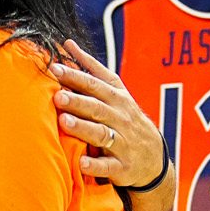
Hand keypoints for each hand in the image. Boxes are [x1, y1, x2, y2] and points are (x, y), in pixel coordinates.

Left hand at [53, 45, 164, 186]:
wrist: (154, 160)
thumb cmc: (126, 120)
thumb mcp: (116, 93)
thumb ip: (92, 70)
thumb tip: (67, 43)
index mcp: (117, 99)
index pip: (96, 84)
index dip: (76, 75)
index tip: (56, 68)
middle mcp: (121, 119)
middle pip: (97, 107)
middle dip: (77, 101)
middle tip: (57, 95)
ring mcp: (123, 143)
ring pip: (101, 134)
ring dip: (82, 128)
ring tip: (64, 122)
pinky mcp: (123, 167)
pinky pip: (108, 167)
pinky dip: (95, 166)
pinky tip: (81, 164)